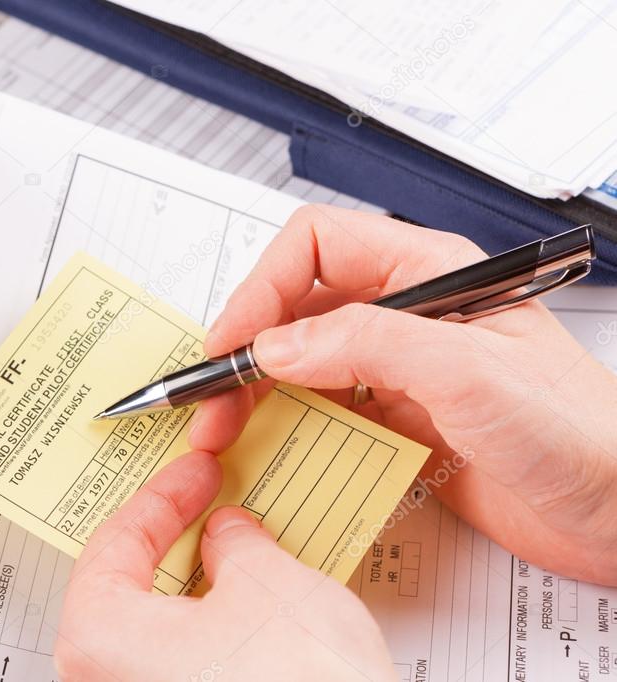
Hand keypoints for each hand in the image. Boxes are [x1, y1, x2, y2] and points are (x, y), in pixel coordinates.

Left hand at [55, 450, 395, 680]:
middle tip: (207, 502)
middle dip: (175, 540)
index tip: (195, 474)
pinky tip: (251, 607)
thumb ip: (235, 544)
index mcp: (98, 639)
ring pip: (159, 628)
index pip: (115, 543)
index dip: (163, 497)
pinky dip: (213, 627)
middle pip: (130, 588)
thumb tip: (229, 535)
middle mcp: (107, 681)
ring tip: (240, 549)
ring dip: (199, 584)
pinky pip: (185, 662)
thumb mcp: (268, 583)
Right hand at [191, 205, 616, 583]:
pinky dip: (286, 428)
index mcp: (425, 273)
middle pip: (294, 308)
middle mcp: (404, 316)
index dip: (261, 287)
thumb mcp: (468, 371)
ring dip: (257, 393)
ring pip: (300, 364)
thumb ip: (368, 345)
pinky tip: (272, 450)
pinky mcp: (396, 422)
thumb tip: (277, 344)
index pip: (314, 247)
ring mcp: (397, 372)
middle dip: (246, 349)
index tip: (232, 343)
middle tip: (216, 402)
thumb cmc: (580, 431)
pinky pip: (322, 413)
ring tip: (228, 432)